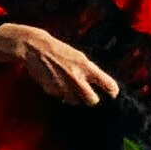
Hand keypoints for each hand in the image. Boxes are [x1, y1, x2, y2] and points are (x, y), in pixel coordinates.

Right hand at [0, 22, 117, 108]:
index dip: (113, 91)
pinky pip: (61, 98)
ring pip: (76, 102)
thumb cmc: (60, 51)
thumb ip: (90, 70)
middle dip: (92, 100)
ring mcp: (64, 86)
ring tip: (70, 86)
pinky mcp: (52, 90)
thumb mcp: (80, 56)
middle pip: (92, 101)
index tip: (113, 94)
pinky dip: (62, 94)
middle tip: (90, 96)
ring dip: (75, 98)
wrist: (37, 48)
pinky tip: (58, 84)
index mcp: (87, 67)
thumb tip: (101, 83)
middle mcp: (77, 78)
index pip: (107, 84)